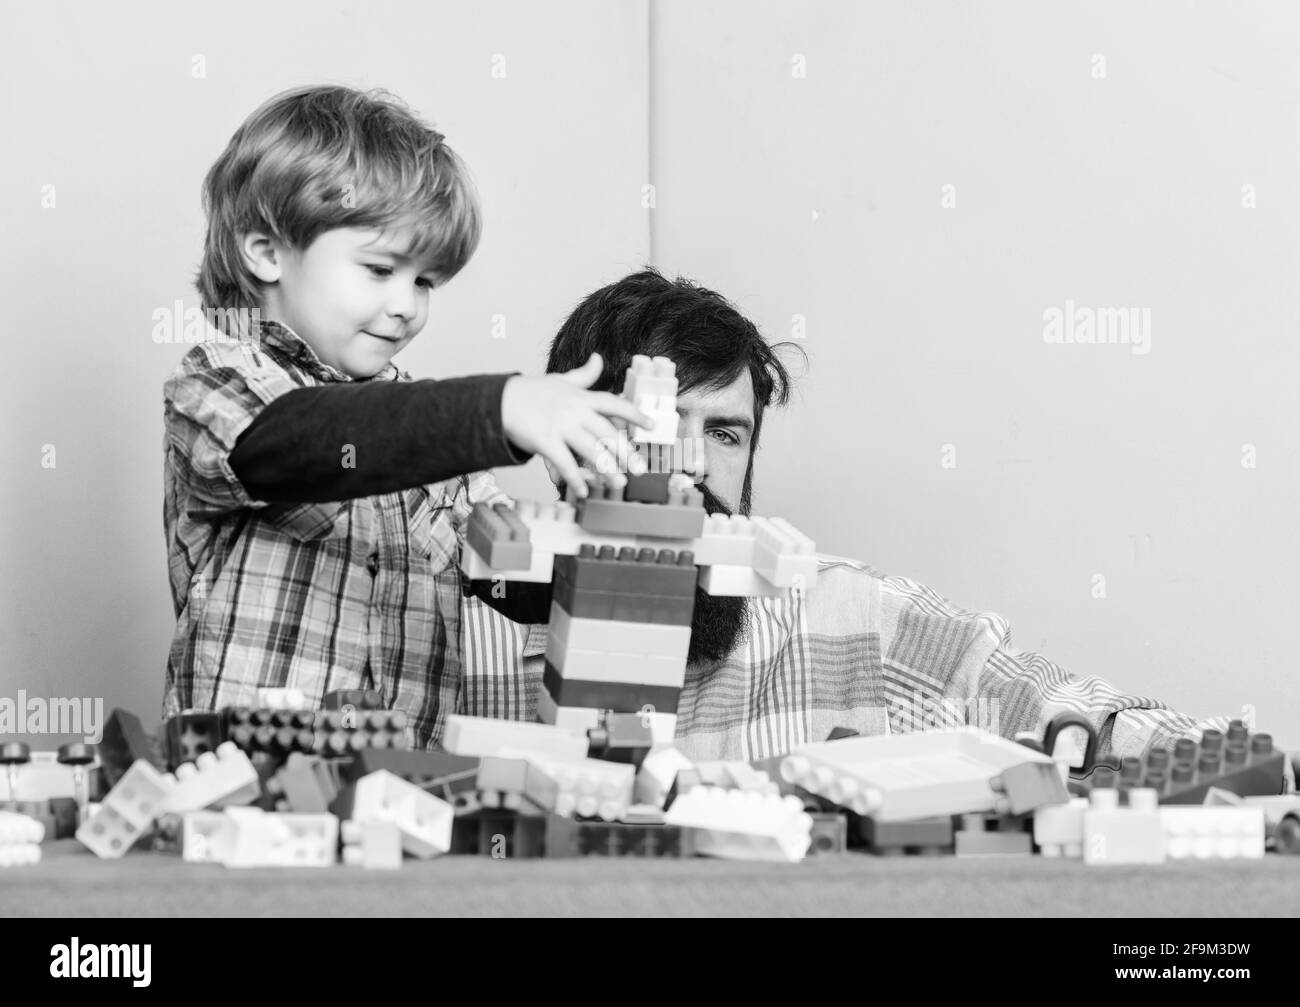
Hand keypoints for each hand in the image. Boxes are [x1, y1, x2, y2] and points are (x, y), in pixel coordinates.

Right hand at [501, 353, 650, 497]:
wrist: (499, 400)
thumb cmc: (531, 392)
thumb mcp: (561, 380)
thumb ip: (584, 374)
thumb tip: (599, 358)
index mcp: (581, 397)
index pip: (615, 404)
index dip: (635, 415)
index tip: (651, 426)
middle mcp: (575, 411)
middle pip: (608, 433)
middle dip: (627, 452)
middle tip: (640, 469)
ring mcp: (560, 426)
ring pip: (591, 451)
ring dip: (606, 470)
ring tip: (618, 484)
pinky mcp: (545, 441)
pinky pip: (564, 464)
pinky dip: (574, 479)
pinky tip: (582, 491)